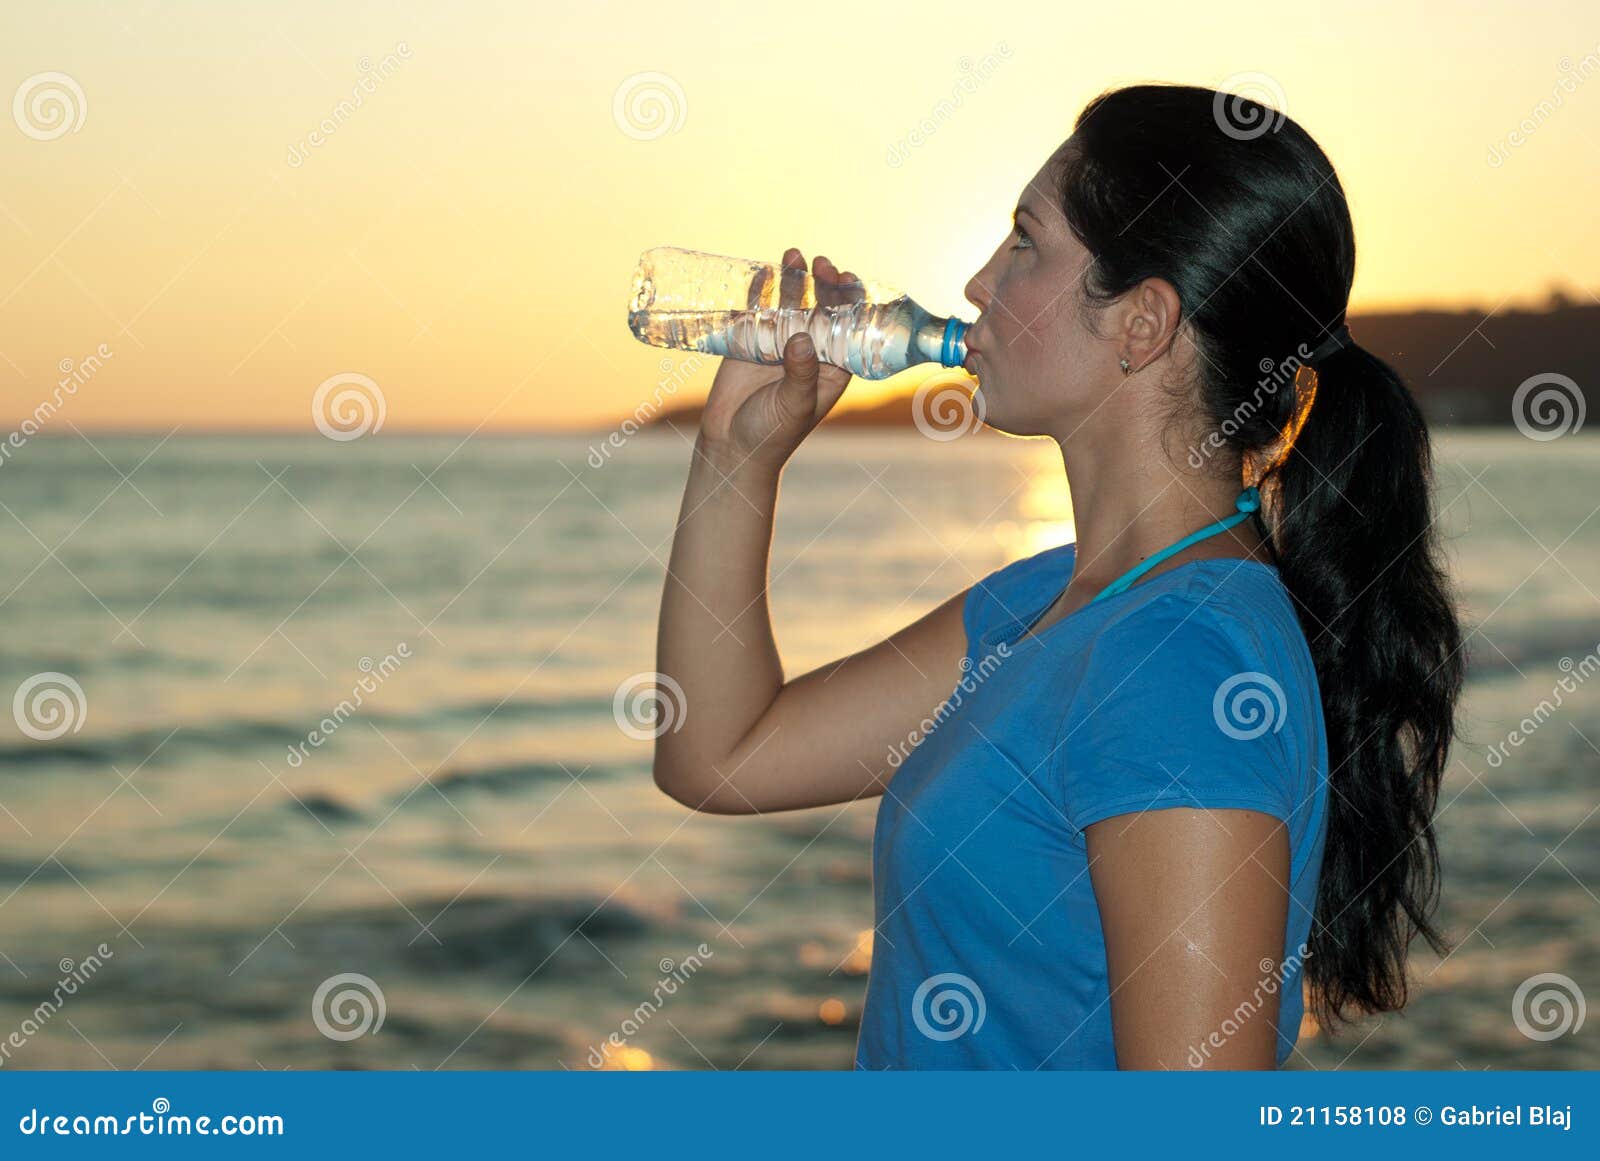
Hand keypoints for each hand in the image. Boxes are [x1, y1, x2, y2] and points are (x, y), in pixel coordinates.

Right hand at [696, 248, 860, 472]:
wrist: (732, 446)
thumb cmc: (773, 434)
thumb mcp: (794, 406)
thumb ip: (800, 373)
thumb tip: (802, 339)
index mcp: (832, 368)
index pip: (848, 327)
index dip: (850, 302)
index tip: (847, 280)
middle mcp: (810, 352)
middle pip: (821, 309)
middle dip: (823, 284)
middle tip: (821, 264)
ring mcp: (780, 345)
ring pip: (790, 305)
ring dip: (794, 280)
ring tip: (794, 254)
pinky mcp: (751, 343)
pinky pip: (758, 311)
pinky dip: (760, 292)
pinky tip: (763, 272)